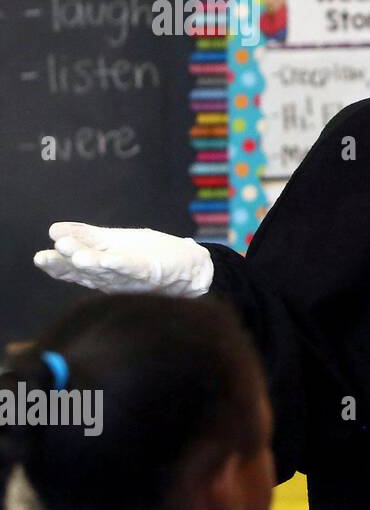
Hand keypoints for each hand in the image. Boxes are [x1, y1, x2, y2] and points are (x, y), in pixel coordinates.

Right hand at [34, 222, 213, 297]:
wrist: (189, 267)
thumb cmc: (150, 255)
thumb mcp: (114, 242)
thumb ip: (86, 237)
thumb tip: (53, 230)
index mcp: (98, 270)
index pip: (71, 269)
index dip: (56, 265)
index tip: (40, 257)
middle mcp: (110, 278)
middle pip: (86, 271)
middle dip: (69, 262)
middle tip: (53, 253)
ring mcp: (130, 278)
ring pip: (107, 272)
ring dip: (93, 264)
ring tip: (78, 257)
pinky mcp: (151, 273)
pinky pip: (134, 269)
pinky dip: (122, 264)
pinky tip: (111, 258)